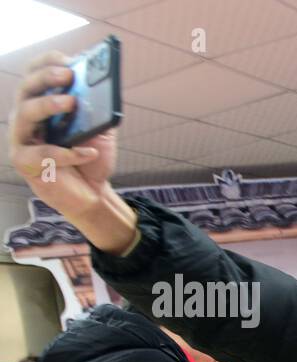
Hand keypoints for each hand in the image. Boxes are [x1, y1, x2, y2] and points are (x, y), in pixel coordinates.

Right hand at [8, 52, 136, 253]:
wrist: (92, 192)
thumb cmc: (89, 157)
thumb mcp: (100, 130)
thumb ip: (97, 110)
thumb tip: (100, 87)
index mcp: (41, 102)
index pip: (35, 73)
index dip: (48, 63)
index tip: (68, 59)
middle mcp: (26, 116)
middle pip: (26, 88)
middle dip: (45, 78)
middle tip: (67, 75)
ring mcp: (22, 138)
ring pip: (25, 114)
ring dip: (47, 105)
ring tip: (70, 102)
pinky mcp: (25, 162)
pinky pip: (42, 154)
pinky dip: (67, 153)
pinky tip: (88, 152)